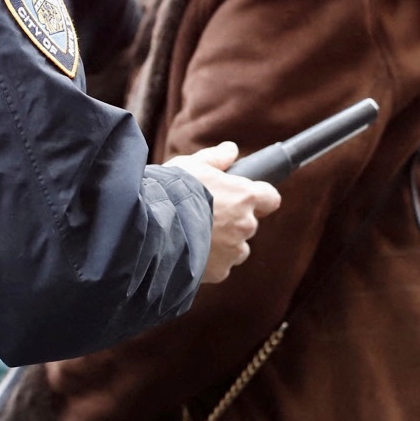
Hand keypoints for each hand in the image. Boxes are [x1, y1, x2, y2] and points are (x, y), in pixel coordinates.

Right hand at [164, 141, 281, 284]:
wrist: (149, 227)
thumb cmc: (169, 191)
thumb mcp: (188, 165)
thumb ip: (213, 158)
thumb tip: (230, 149)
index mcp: (244, 196)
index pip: (270, 198)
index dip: (258, 198)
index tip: (244, 198)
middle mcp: (245, 224)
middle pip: (248, 224)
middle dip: (231, 221)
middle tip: (204, 215)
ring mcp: (234, 250)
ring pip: (235, 247)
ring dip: (222, 243)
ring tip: (192, 235)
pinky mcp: (220, 271)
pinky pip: (219, 265)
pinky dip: (208, 261)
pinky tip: (187, 251)